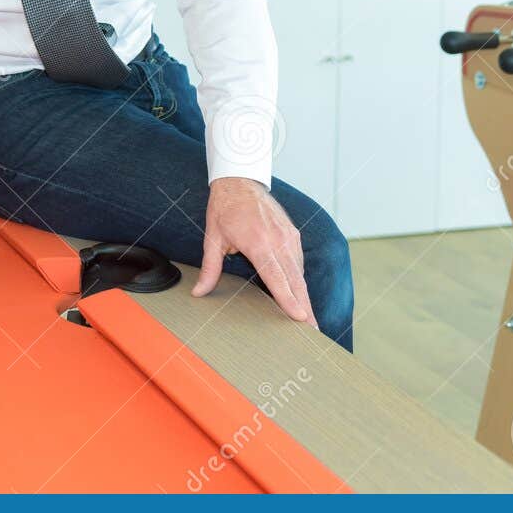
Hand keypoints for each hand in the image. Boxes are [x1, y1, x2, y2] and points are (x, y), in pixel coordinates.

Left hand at [191, 177, 316, 329]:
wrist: (240, 181)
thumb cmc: (224, 209)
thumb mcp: (213, 238)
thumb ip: (210, 268)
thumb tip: (199, 292)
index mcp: (258, 243)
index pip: (276, 277)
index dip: (288, 299)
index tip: (299, 316)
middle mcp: (278, 241)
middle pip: (295, 281)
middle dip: (304, 306)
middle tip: (313, 330)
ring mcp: (289, 237)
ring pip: (299, 273)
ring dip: (304, 295)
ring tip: (308, 318)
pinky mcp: (293, 234)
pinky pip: (298, 262)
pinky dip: (299, 279)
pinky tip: (299, 294)